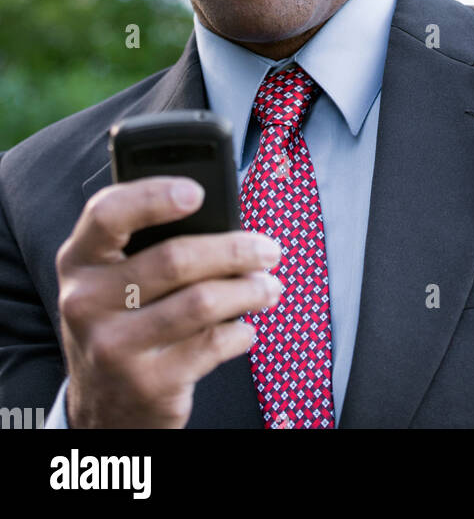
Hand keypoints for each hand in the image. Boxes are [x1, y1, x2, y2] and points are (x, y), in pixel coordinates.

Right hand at [56, 176, 281, 428]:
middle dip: (235, 251)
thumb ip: (148, 246)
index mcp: (79, 261)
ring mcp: (114, 348)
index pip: (107, 215)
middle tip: (268, 250)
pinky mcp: (147, 385)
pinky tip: (243, 329)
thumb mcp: (112, 281)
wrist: (104, 407)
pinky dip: (240, 332)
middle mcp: (86, 303)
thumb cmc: (123, 322)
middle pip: (174, 259)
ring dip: (249, 290)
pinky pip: (212, 344)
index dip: (153, 196)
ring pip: (201, 302)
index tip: (197, 191)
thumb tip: (225, 225)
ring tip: (269, 287)